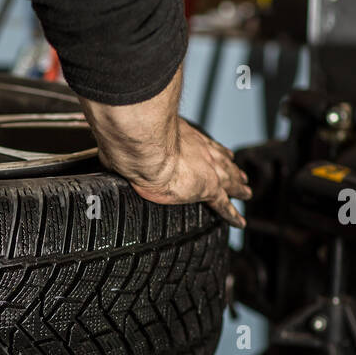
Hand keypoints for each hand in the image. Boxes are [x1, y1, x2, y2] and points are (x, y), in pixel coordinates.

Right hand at [78, 68, 251, 226]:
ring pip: (229, 179)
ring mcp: (206, 168)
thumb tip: (109, 142)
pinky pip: (224, 205)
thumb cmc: (134, 138)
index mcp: (184, 136)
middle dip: (232, 167)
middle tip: (241, 174)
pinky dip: (232, 213)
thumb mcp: (134, 134)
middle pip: (222, 160)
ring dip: (238, 186)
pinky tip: (239, 220)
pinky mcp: (207, 189)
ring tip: (246, 192)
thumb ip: (128, 139)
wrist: (144, 148)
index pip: (204, 144)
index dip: (215, 150)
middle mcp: (200, 149)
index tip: (223, 152)